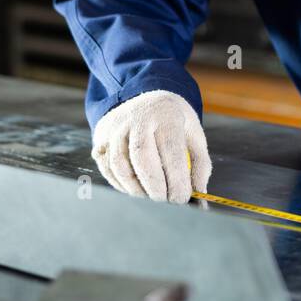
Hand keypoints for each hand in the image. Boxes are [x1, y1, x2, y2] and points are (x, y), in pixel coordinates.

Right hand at [91, 90, 211, 202]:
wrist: (145, 97)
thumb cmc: (173, 122)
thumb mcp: (193, 134)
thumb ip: (200, 164)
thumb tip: (199, 196)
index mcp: (166, 114)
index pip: (170, 151)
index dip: (176, 180)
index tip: (182, 199)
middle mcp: (137, 118)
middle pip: (142, 158)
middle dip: (155, 187)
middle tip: (166, 202)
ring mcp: (116, 127)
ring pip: (120, 165)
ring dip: (136, 189)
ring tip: (151, 199)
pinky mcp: (101, 137)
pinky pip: (107, 167)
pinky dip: (121, 184)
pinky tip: (136, 190)